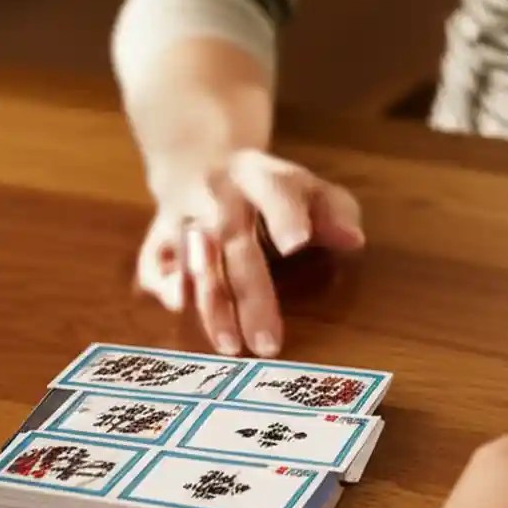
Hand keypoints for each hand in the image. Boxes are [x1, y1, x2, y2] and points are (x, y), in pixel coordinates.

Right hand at [136, 149, 364, 356]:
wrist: (198, 162)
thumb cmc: (271, 188)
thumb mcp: (308, 187)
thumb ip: (335, 212)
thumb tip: (352, 240)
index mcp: (258, 176)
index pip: (273, 192)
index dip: (284, 216)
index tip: (297, 244)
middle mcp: (216, 196)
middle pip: (233, 243)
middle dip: (250, 295)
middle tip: (267, 343)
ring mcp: (181, 217)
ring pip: (192, 261)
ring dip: (210, 304)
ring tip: (229, 345)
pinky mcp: (157, 239)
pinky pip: (154, 267)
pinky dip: (167, 290)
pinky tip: (183, 315)